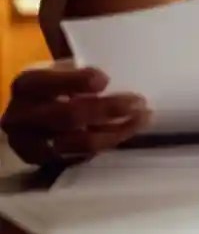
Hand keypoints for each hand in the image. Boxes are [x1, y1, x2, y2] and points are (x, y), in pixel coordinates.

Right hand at [0, 64, 150, 165]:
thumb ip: (81, 75)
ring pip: (79, 142)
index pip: (48, 83)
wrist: (35, 112)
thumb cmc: (59, 85)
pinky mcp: (45, 163)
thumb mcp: (65, 71)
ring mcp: (31, 144)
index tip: (105, 80)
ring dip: (116, 131)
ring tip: (142, 118)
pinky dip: (107, 143)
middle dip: (108, 109)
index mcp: (26, 85)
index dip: (76, 82)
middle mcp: (22, 116)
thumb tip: (116, 82)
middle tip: (139, 102)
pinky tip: (125, 131)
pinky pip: (82, 157)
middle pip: (68, 116)